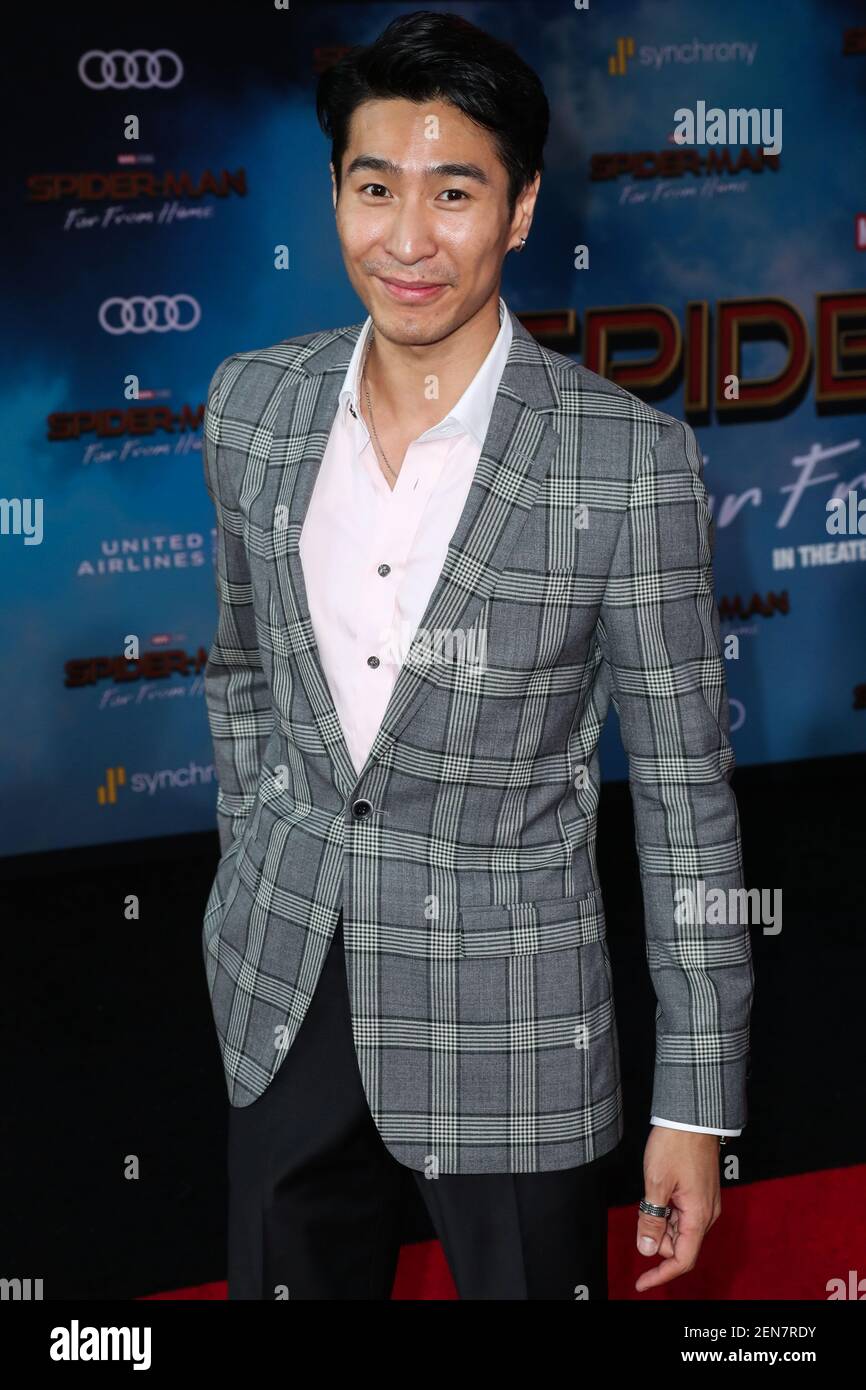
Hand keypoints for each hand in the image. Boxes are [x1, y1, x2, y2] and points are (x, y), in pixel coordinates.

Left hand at [635, 1126, 721, 1291]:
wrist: (691, 1117)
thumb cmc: (677, 1143)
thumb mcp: (656, 1183)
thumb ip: (651, 1219)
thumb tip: (647, 1249)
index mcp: (699, 1215)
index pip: (682, 1259)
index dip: (661, 1275)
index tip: (642, 1282)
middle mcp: (706, 1214)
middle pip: (677, 1244)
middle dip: (656, 1235)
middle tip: (643, 1207)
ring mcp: (704, 1203)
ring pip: (677, 1229)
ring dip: (659, 1220)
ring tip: (652, 1191)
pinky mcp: (699, 1193)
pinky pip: (680, 1214)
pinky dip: (665, 1210)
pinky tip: (657, 1191)